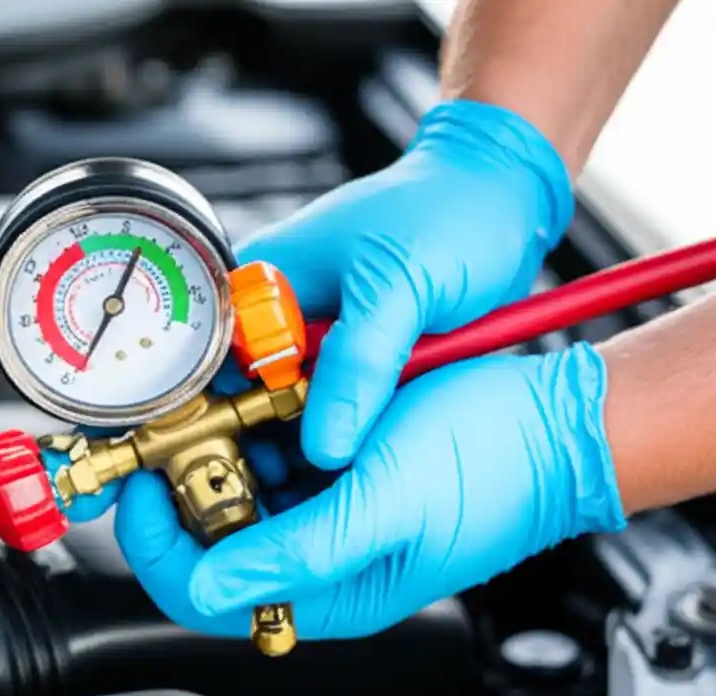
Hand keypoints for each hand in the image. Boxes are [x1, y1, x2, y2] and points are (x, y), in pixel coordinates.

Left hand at [112, 343, 625, 638]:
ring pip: (240, 493)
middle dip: (184, 489)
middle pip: (214, 540)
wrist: (559, 416)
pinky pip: (275, 457)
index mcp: (332, 589)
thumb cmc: (495, 464)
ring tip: (211, 409)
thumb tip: (205, 590)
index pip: (208, 592)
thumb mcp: (384, 506)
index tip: (141, 480)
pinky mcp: (342, 472)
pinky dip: (257, 430)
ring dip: (218, 452)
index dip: (158, 543)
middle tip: (172, 433)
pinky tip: (256, 401)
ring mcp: (331, 512)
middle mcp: (324, 557)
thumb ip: (293, 552)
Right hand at [239, 98, 574, 468]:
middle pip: (249, 396)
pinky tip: (364, 448)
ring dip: (314, 440)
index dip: (223, 418)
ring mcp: (319, 332)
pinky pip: (340, 403)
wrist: (502, 193)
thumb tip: (322, 443)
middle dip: (269, 442)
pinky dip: (351, 427)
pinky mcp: (356, 351)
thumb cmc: (445, 211)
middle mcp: (281, 309)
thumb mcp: (397, 289)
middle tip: (293, 482)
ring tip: (333, 474)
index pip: (213, 365)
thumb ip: (357, 365)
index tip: (249, 465)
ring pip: (296, 408)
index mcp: (262, 280)